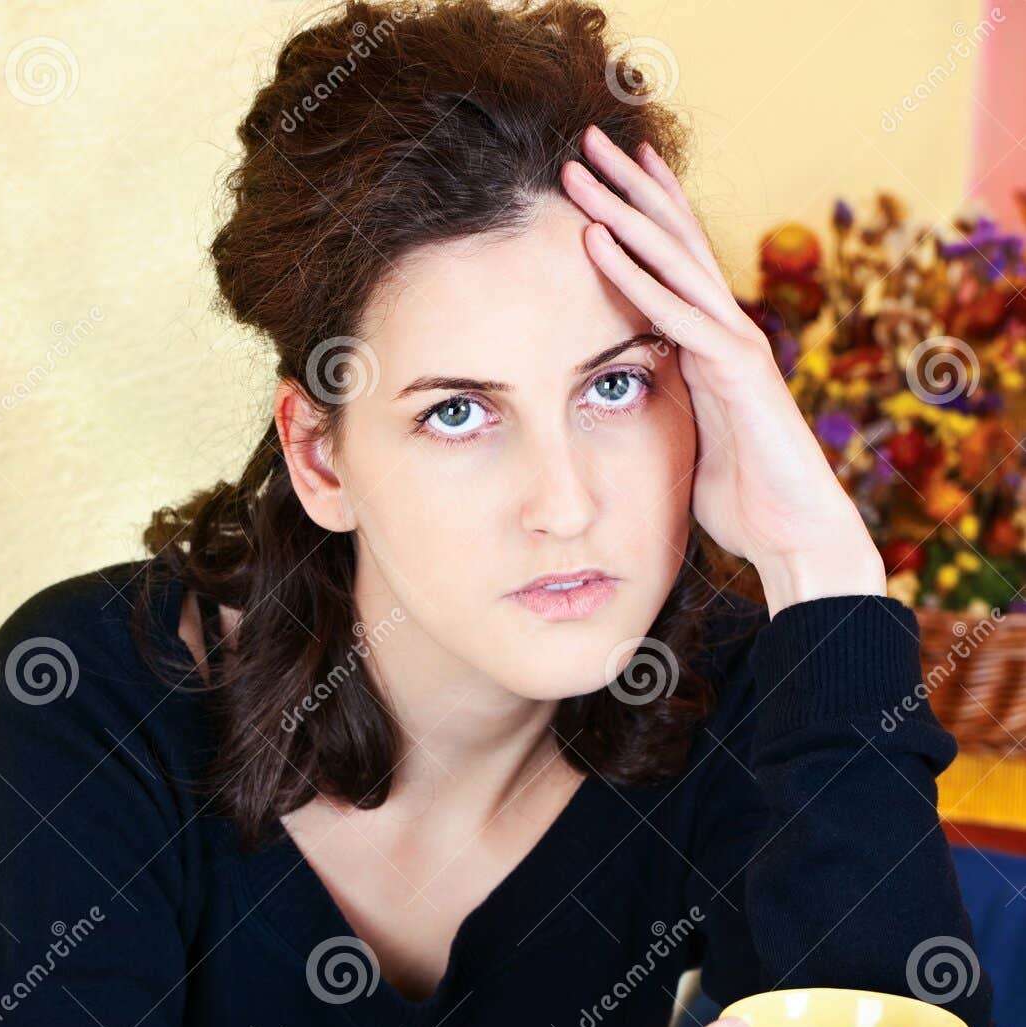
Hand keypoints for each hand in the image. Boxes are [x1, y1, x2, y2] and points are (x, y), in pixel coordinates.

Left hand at [560, 126, 885, 616]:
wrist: (797, 536)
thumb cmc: (747, 502)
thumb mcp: (691, 444)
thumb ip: (671, 409)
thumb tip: (638, 406)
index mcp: (715, 345)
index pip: (677, 264)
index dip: (646, 215)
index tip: (610, 176)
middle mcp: (728, 331)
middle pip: (675, 241)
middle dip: (631, 189)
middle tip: (587, 139)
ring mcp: (736, 344)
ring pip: (674, 260)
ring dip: (623, 210)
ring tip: (580, 167)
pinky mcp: (736, 371)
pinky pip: (675, 312)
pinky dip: (634, 275)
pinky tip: (599, 239)